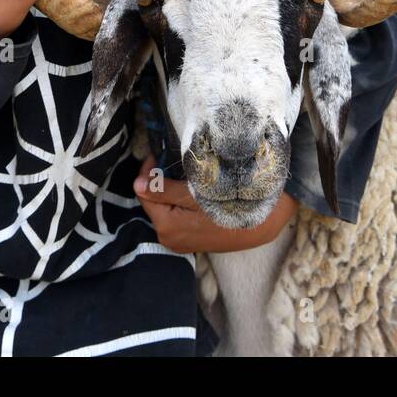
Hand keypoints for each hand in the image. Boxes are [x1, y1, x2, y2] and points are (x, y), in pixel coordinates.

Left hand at [132, 154, 298, 252]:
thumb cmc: (228, 203)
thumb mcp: (194, 193)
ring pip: (166, 209)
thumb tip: (136, 185)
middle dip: (159, 182)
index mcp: (166, 227)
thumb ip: (163, 190)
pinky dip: (180, 203)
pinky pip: (177, 217)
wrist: (260, 222)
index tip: (158, 155)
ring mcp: (181, 242)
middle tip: (171, 162)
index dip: (149, 172)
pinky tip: (192, 192)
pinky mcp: (192, 241)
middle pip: (155, 202)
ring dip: (170, 192)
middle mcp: (169, 239)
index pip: (145, 194)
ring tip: (183, 175)